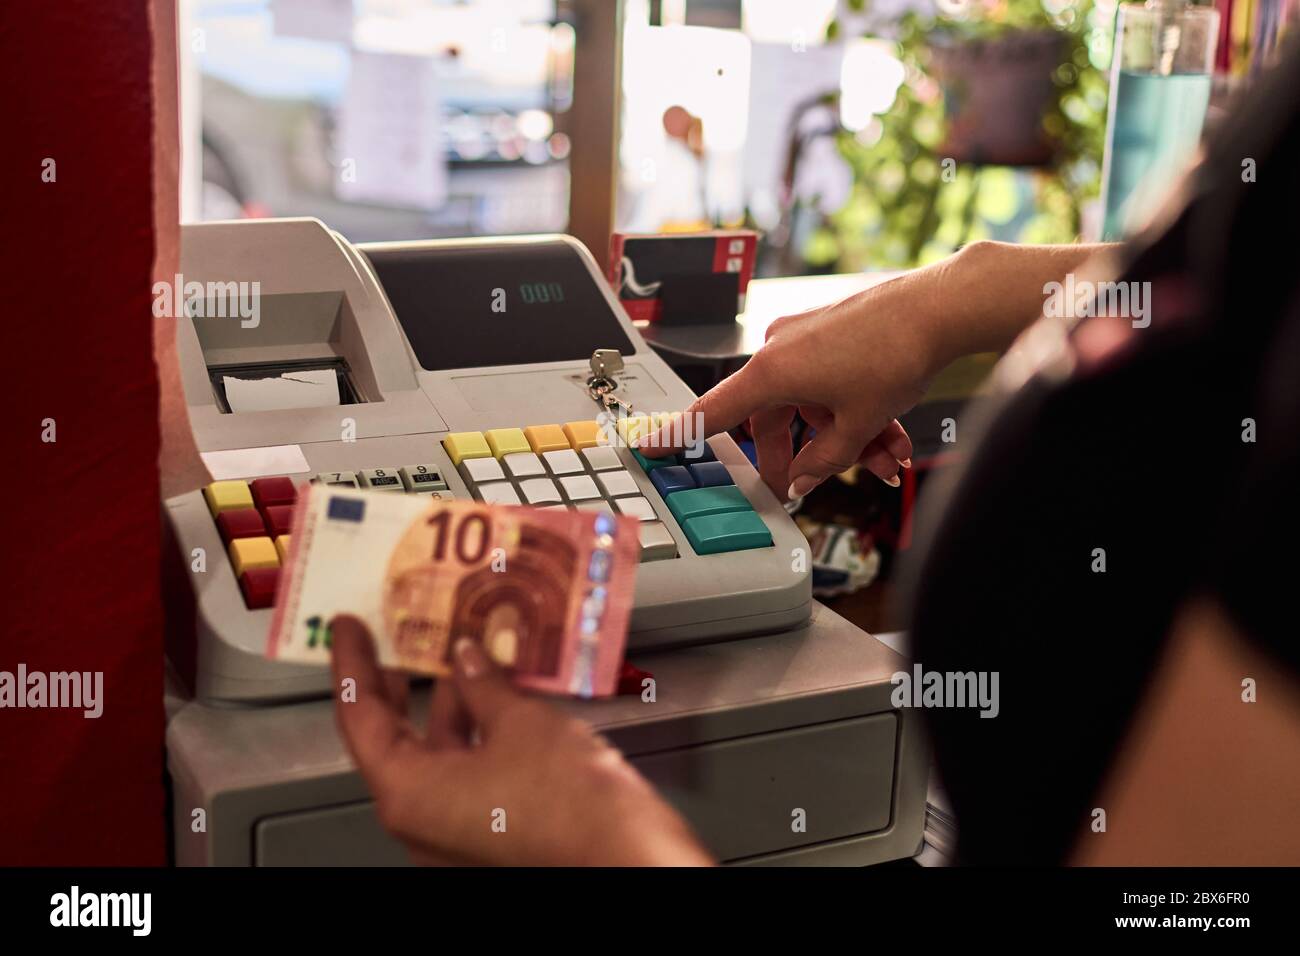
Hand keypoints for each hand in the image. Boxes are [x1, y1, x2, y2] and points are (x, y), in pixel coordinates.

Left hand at [329, 616, 713, 865]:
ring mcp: (456, 832)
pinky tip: (499, 694)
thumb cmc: (572, 805)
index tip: (348, 629)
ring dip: (448, 704)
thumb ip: (484, 685)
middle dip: (397, 683)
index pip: (359, 718)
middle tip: (396, 636)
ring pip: (436, 756)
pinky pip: (468, 773)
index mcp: (408, 795)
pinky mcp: (491, 833)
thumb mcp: (521, 722)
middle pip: (392, 739)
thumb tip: (469, 660)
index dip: (352, 665)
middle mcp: (422, 822)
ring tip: (464, 651)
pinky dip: (476, 732)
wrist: (627, 855)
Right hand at [636, 242, 1113, 500]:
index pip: (713, 413)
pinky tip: (893, 439)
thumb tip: (802, 480)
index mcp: (773, 372)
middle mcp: (781, 351)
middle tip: (805, 487)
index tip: (652, 448)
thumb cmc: (895, 354)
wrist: (939, 309)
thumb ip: (823, 462)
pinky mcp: (831, 336)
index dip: (681, 436)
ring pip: (813, 406)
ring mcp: (806, 341)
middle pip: (773, 419)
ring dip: (847, 440)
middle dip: (801, 457)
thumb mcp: (856, 426)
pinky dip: (857, 414)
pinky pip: (832, 386)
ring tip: (886, 462)